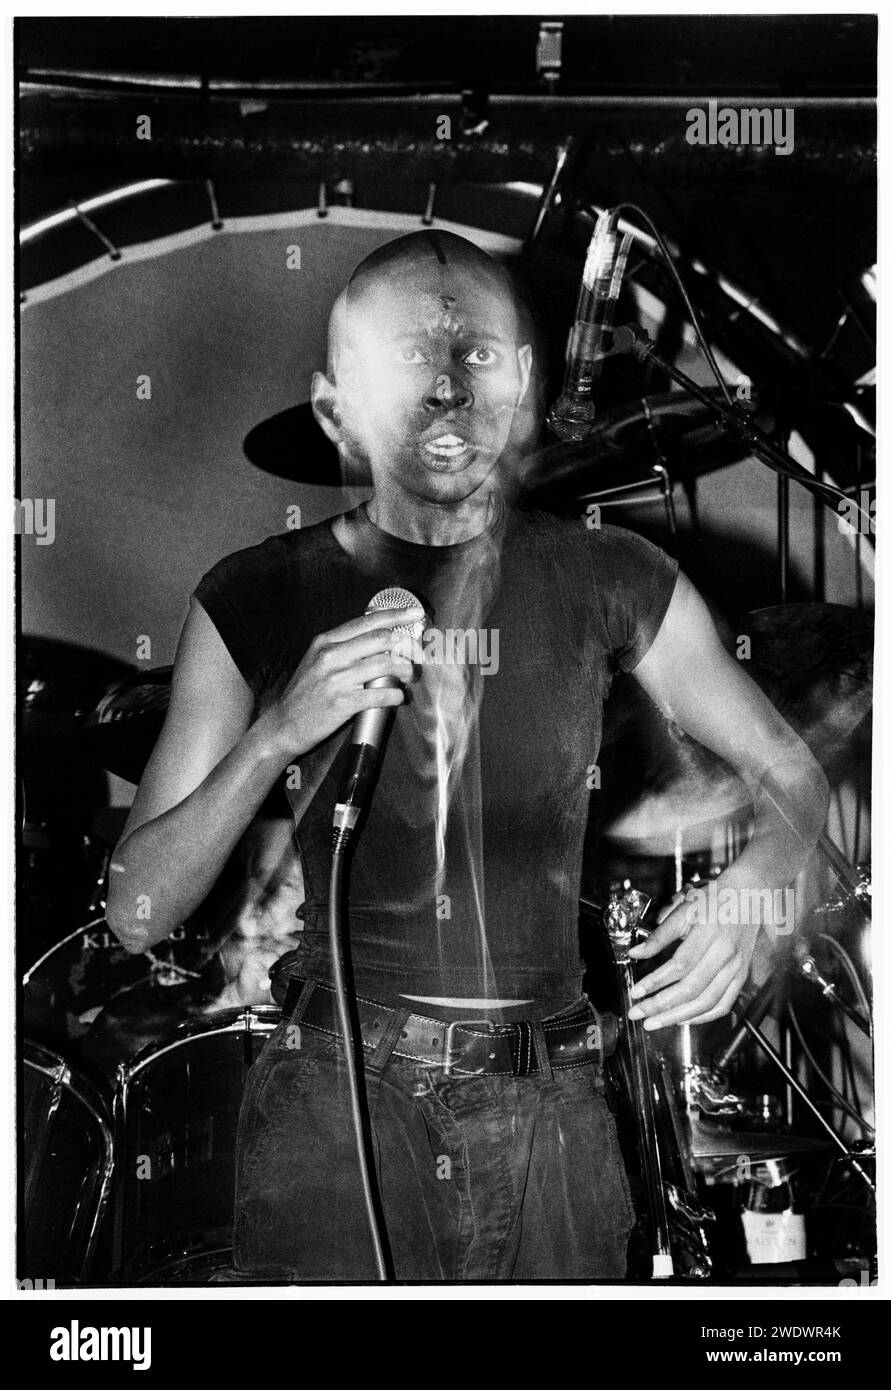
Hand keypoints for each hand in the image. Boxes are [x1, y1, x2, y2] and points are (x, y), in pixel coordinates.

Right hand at [264, 605, 424, 761]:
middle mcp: (330, 656)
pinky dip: (395, 696)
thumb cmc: (305, 692)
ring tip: (408, 677)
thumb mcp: (317, 660)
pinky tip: (398, 697)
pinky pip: (380, 694)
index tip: (416, 614)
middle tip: (418, 655)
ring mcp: (336, 679)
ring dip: (405, 670)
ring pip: (385, 664)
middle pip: (382, 639)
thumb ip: (343, 647)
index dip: (396, 615)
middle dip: (407, 646)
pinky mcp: (342, 703)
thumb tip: (380, 638)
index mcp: (326, 641)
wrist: (284, 723)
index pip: (368, 621)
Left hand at [625, 884, 757, 1029]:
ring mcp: (736, 968)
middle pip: (691, 989)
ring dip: (677, 1017)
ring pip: (706, 1002)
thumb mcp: (684, 910)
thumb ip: (660, 935)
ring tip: (655, 1022)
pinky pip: (723, 1005)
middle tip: (638, 1013)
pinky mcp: (741, 976)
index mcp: (709, 934)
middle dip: (660, 1006)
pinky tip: (683, 1019)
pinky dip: (702, 1017)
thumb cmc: (716, 900)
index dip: (655, 982)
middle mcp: (725, 954)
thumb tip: (636, 953)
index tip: (636, 992)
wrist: (749, 897)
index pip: (679, 966)